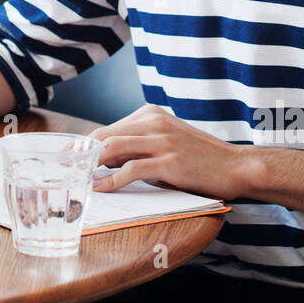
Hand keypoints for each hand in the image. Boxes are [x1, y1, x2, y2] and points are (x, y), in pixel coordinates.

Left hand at [88, 104, 253, 199]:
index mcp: (151, 114)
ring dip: (92, 165)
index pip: (108, 128)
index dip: (87, 145)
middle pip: (106, 135)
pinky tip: (102, 188)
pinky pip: (131, 169)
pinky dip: (111, 180)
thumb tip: (105, 161)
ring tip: (79, 179)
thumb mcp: (167, 142)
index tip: (72, 158)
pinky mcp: (169, 161)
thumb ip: (138, 146)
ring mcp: (162, 140)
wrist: (236, 166)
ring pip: (113, 148)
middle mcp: (154, 122)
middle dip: (82, 154)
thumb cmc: (201, 158)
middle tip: (67, 171)